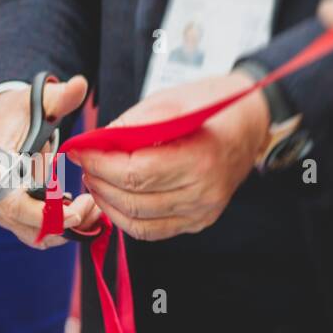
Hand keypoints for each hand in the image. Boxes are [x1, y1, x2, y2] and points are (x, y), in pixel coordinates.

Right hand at [0, 75, 100, 248]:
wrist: (6, 127)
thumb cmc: (21, 114)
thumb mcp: (37, 101)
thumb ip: (58, 96)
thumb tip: (79, 84)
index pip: (10, 201)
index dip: (40, 212)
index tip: (72, 209)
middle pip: (25, 224)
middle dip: (62, 222)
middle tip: (91, 206)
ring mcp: (6, 211)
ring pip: (36, 236)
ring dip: (68, 228)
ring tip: (93, 208)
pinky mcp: (20, 219)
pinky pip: (42, 235)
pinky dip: (66, 230)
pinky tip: (87, 212)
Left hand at [67, 73, 268, 240]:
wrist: (252, 122)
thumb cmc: (214, 106)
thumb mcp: (173, 101)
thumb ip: (134, 124)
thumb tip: (97, 142)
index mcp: (200, 159)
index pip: (135, 173)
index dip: (100, 164)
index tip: (80, 150)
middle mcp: (203, 193)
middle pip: (133, 199)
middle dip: (99, 181)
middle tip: (82, 163)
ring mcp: (202, 212)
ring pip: (138, 221)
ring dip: (107, 203)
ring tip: (94, 180)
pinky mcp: (198, 221)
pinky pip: (152, 231)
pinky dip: (126, 218)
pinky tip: (112, 200)